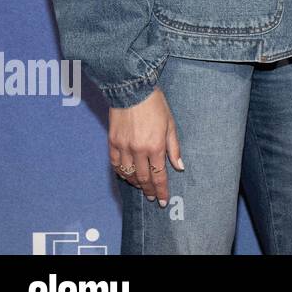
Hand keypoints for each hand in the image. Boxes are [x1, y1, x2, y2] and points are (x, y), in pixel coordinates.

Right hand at [109, 86, 182, 205]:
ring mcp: (123, 147)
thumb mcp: (171, 125)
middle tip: (153, 197)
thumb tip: (179, 166)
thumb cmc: (155, 105)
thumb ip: (174, 148)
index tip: (162, 200)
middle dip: (149, 190)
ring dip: (135, 183)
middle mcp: (138, 150)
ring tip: (142, 187)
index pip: (159, 175)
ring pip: (128, 174)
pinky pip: (115, 164)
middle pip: (144, 178)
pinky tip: (126, 176)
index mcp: (156, 146)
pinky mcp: (112, 143)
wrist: (132, 91)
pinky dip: (121, 173)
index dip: (161, 190)